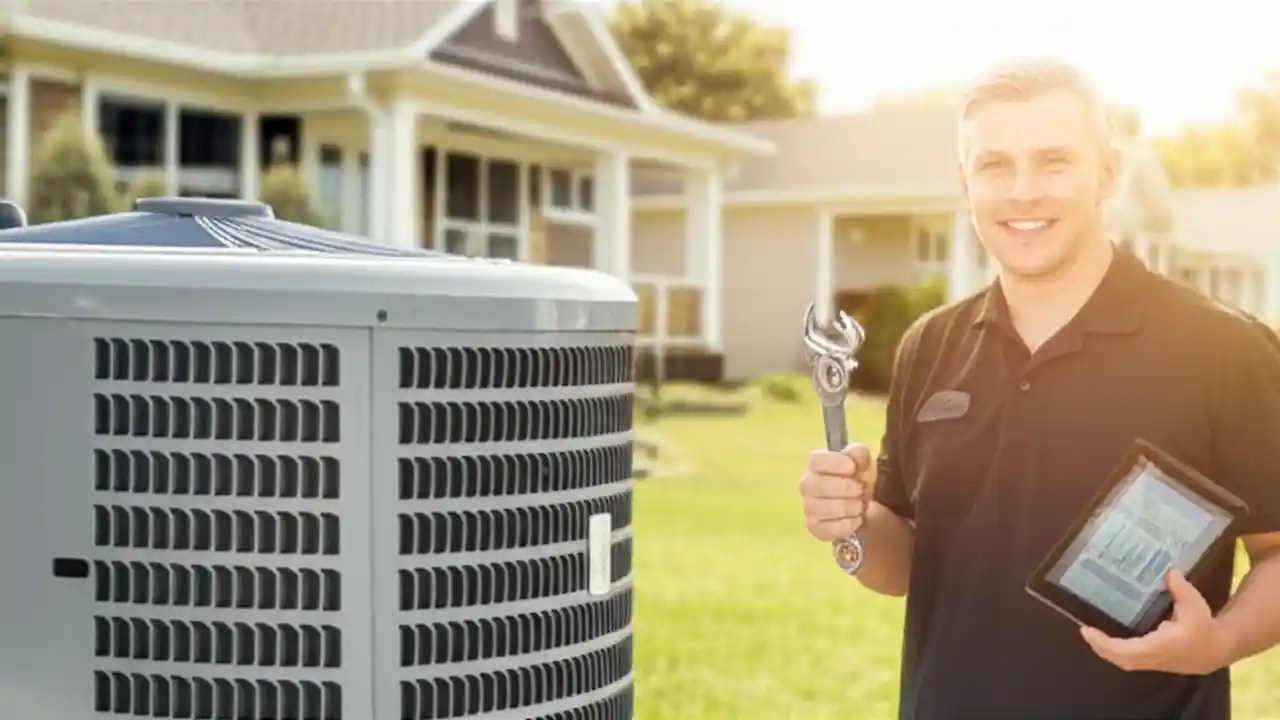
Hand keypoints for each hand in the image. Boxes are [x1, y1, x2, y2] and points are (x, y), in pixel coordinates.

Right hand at [799, 443, 869, 541]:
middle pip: (817, 485)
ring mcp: (809, 508)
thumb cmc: (859, 479)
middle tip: (862, 489)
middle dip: (844, 488)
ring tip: (862, 506)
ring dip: (847, 507)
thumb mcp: (863, 462)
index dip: (834, 463)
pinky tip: (858, 519)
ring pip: (822, 508)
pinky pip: (827, 528)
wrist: (863, 506)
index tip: (852, 468)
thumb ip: (859, 454)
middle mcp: (808, 485)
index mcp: (817, 465)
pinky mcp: (814, 528)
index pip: (816, 460)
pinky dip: (846, 525)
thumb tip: (857, 457)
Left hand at [1080, 569, 1233, 674]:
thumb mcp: (1195, 604)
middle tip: (1085, 631)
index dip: (1106, 643)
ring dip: (1106, 650)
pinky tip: (1106, 639)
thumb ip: (1180, 588)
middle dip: (1101, 648)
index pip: (1128, 650)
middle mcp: (1155, 657)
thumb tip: (1169, 571)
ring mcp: (1154, 662)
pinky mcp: (1153, 661)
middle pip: (1121, 659)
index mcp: (1162, 646)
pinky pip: (1129, 659)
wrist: (1217, 649)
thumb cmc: (1203, 626)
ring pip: (1124, 661)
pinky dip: (1115, 651)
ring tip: (1091, 634)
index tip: (1088, 631)